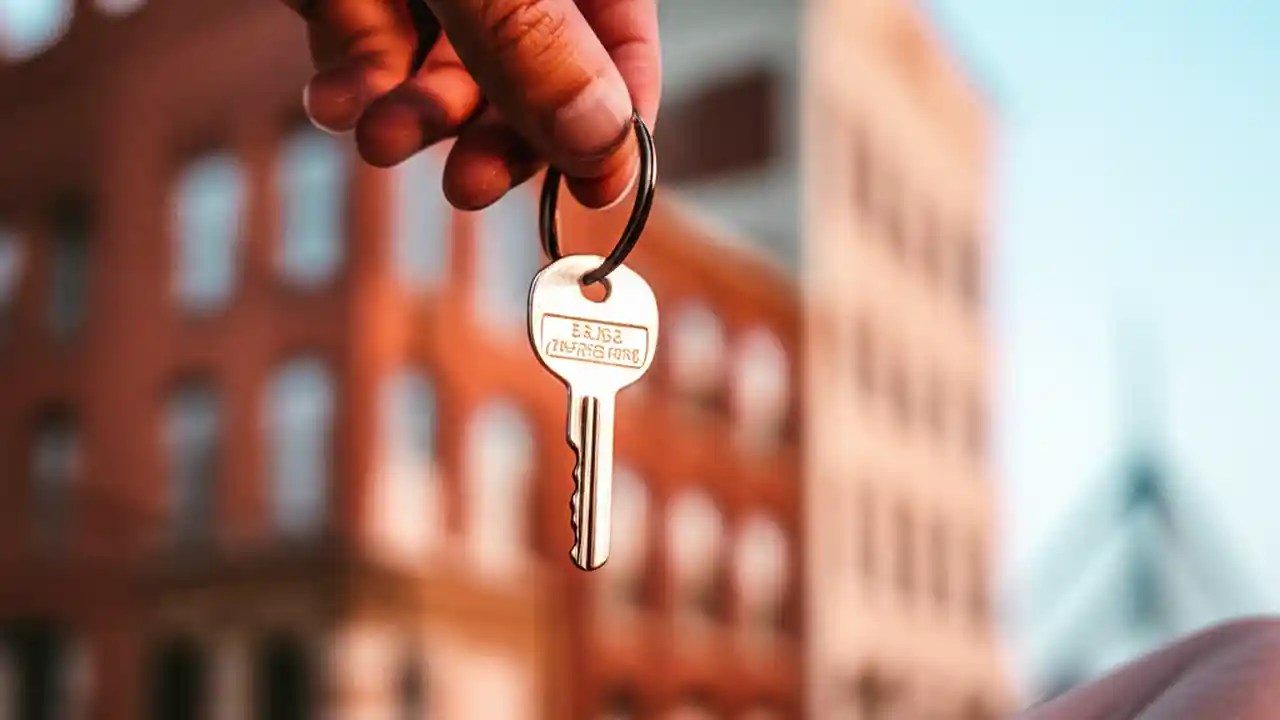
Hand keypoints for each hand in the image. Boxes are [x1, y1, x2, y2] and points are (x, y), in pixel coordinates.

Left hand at [284, 0, 660, 210]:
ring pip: (440, 78)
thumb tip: (606, 144)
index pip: (620, 49)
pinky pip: (365, 54)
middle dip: (492, 136)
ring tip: (380, 134)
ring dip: (411, 118)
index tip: (598, 195)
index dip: (611, 127)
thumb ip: (538, 46)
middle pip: (529, 81)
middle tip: (468, 184)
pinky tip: (335, 101)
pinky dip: (351, 88)